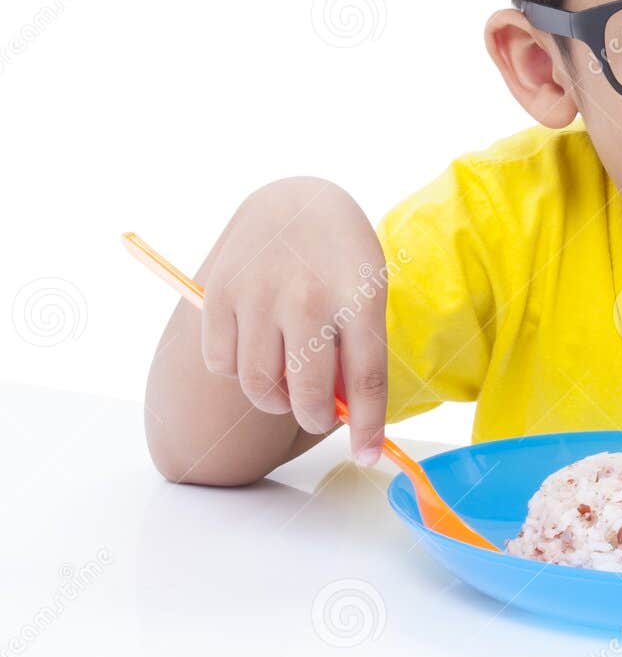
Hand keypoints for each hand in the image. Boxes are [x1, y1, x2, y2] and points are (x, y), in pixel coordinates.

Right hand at [198, 177, 388, 462]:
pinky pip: (223, 364)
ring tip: (288, 377)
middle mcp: (307, 296)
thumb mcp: (367, 292)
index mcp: (358, 295)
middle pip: (308, 392)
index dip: (367, 426)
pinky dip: (238, 370)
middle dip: (316, 418)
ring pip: (260, 386)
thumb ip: (357, 351)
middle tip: (318, 415)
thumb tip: (342, 416)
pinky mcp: (218, 294)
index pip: (367, 378)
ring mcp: (259, 294)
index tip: (368, 456)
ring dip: (275, 398)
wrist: (295, 199)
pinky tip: (256, 345)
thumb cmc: (342, 259)